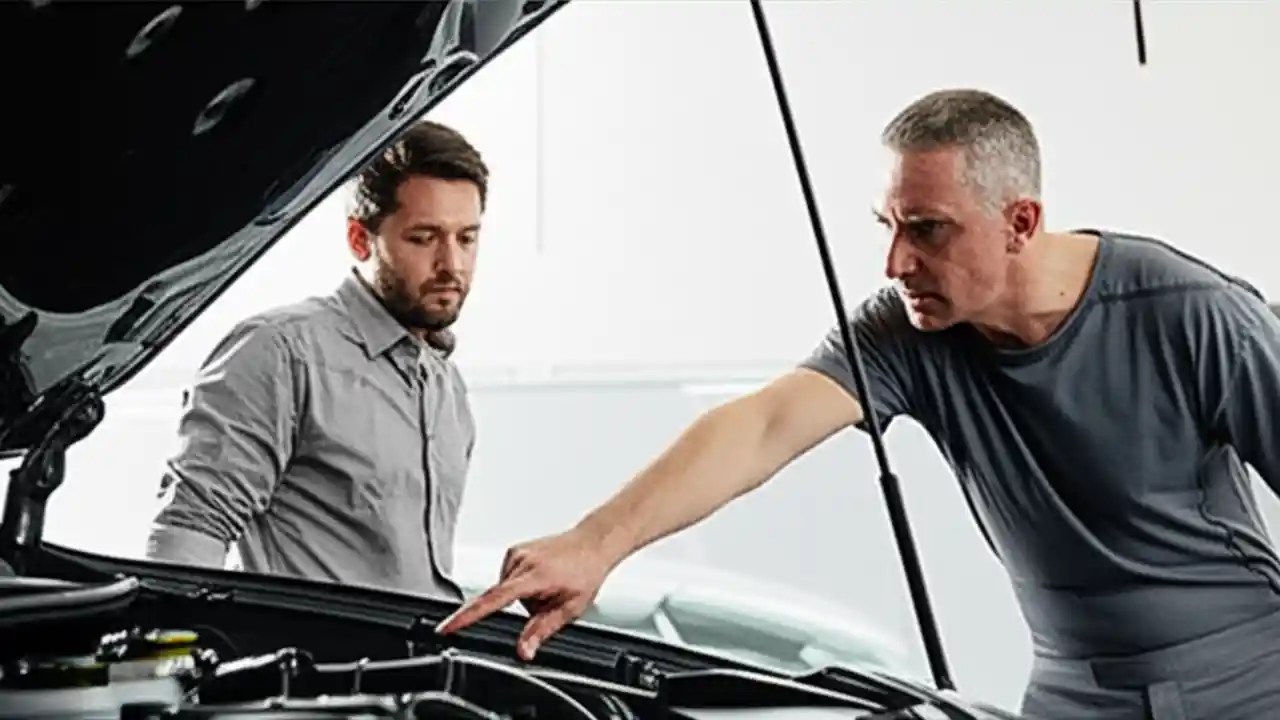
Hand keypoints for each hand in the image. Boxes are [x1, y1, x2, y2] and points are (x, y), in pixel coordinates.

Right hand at [435, 527, 613, 660]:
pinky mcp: (514, 550)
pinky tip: (540, 578)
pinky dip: (520, 585)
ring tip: (547, 587)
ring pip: (505, 590)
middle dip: (521, 608)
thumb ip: (541, 630)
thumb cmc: (585, 572)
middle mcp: (522, 560)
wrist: (592, 544)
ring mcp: (517, 553)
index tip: (447, 627)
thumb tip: (523, 651)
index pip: (495, 599)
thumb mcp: (569, 608)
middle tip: (549, 599)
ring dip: (521, 597)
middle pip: (501, 599)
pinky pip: (508, 578)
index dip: (468, 616)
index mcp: (535, 576)